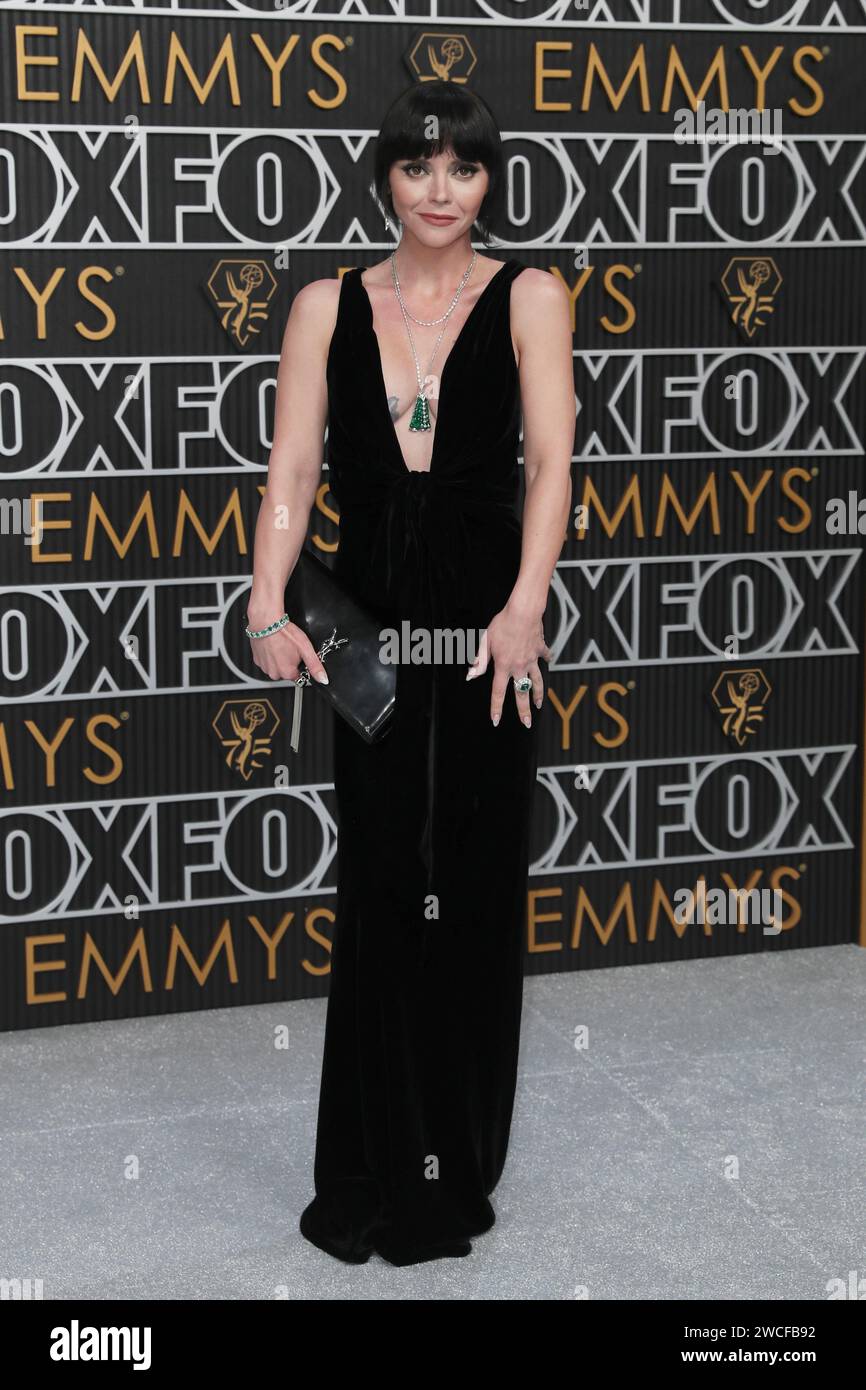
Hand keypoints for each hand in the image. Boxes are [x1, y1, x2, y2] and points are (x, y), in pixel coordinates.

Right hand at [248, 619, 328, 684]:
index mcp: (287, 673)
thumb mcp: (306, 649)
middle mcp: (274, 673)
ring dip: (279, 659)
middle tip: (290, 648)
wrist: (266, 622)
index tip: (298, 655)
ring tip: (281, 645)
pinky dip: (270, 655)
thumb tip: (323, 679)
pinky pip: (266, 661)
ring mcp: (264, 667)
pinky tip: (273, 646)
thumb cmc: (284, 633)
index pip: (298, 676)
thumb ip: (315, 666)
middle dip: (289, 662)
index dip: (300, 665)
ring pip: (276, 666)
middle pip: (286, 671)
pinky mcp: (257, 660)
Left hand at [465, 607, 551, 726]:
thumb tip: (470, 676)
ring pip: (536, 682)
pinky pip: (544, 657)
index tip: (496, 720)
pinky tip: (547, 661)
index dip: (496, 708)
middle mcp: (519, 666)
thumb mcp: (486, 642)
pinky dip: (546, 659)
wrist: (523, 612)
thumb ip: (480, 661)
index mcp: (503, 666)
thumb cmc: (502, 624)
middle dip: (524, 711)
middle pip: (521, 693)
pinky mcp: (540, 650)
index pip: (498, 692)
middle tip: (527, 723)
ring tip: (538, 705)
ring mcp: (532, 659)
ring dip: (538, 695)